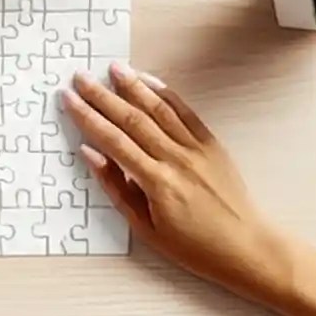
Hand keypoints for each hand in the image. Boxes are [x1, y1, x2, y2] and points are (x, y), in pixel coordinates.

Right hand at [62, 64, 291, 299]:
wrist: (247, 247)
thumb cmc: (195, 247)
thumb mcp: (146, 228)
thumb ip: (117, 188)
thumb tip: (91, 155)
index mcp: (156, 182)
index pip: (112, 140)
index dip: (87, 117)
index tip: (69, 100)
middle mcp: (176, 159)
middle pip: (131, 119)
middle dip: (102, 96)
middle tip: (81, 78)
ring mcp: (196, 149)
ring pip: (158, 110)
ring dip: (133, 86)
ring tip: (113, 68)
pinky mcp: (212, 145)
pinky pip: (186, 113)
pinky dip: (166, 94)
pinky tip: (149, 81)